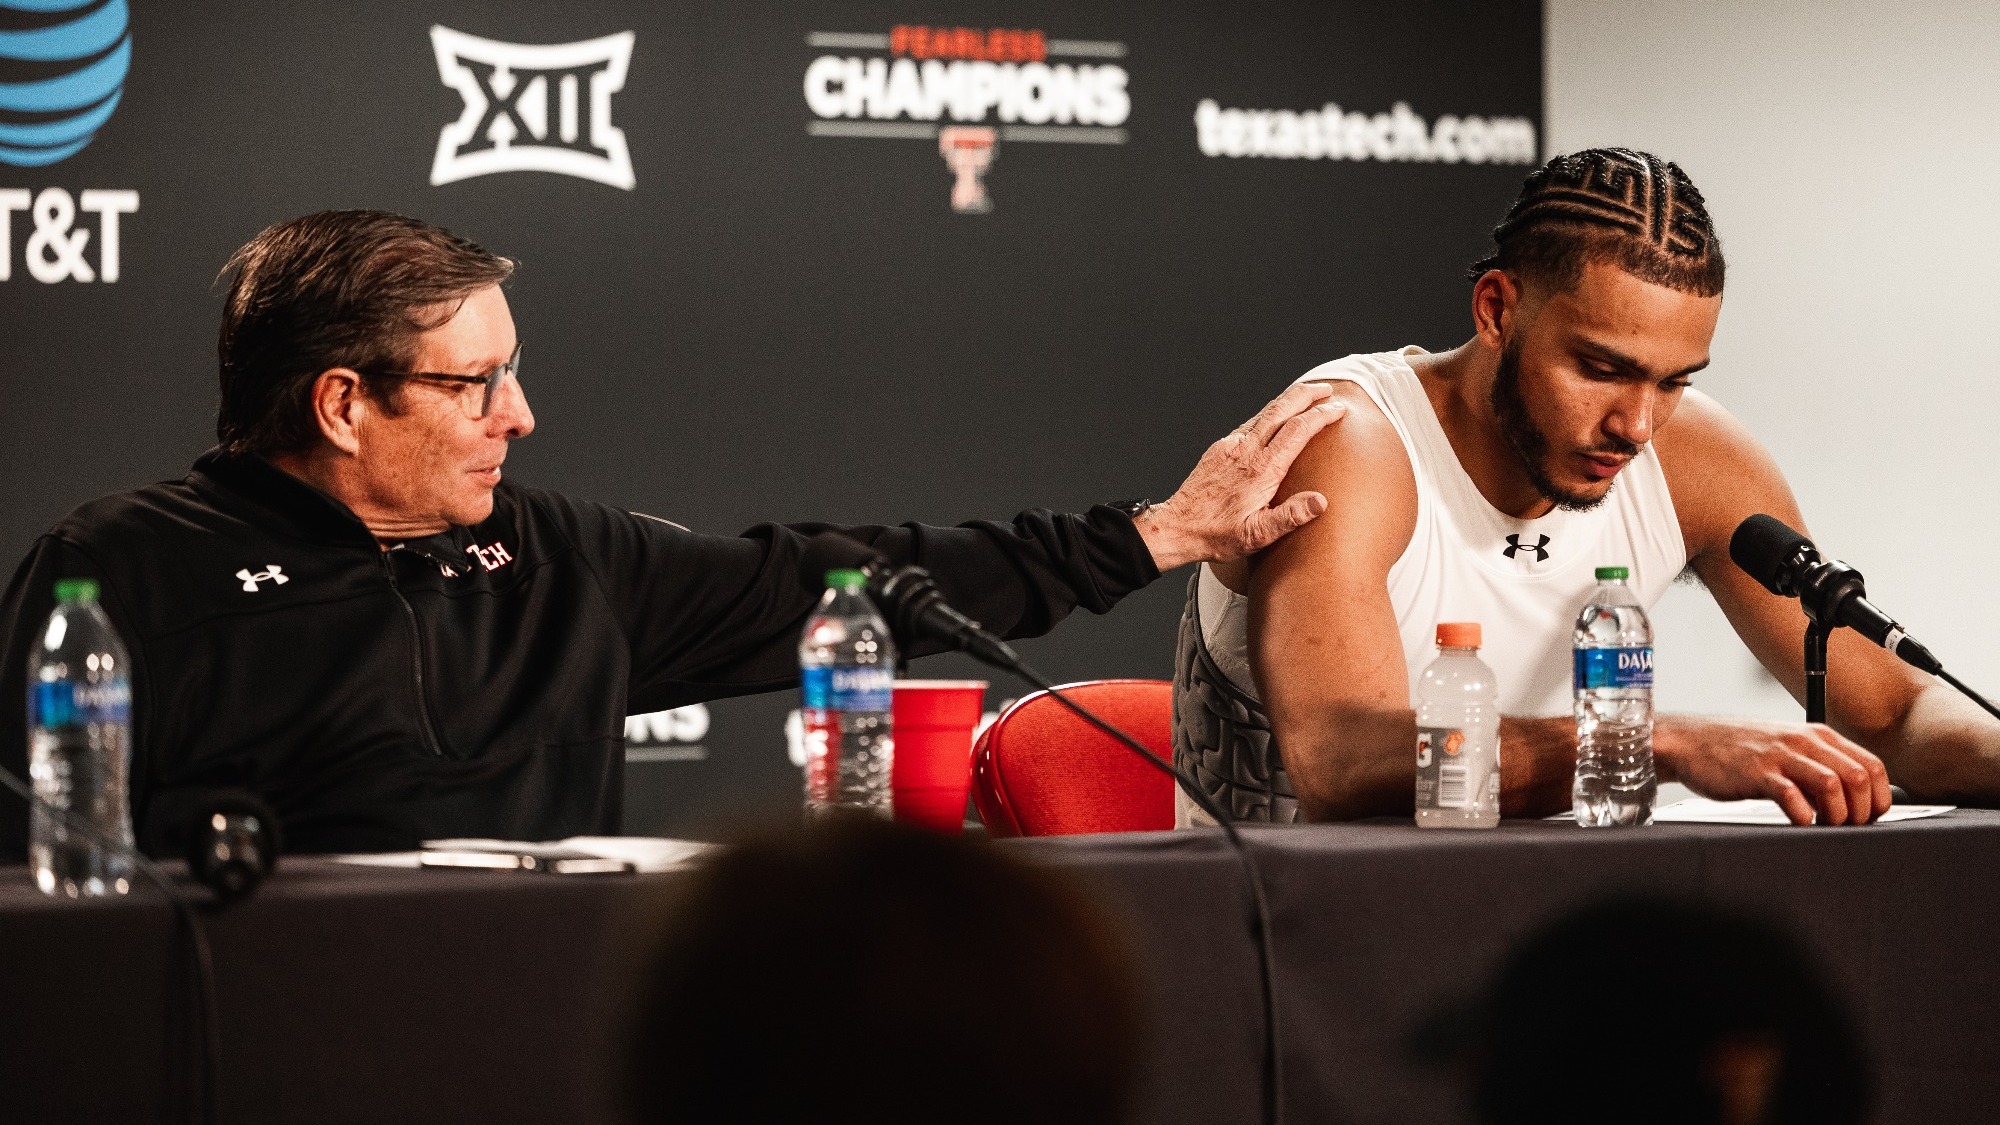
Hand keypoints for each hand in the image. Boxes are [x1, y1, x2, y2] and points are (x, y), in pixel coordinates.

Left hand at [1133, 383, 1346, 570]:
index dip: (1321, 415)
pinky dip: (1268, 414)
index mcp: (1262, 469)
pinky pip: (1249, 424)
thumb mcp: (1257, 535)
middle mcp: (1246, 451)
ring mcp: (1231, 446)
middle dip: (1307, 394)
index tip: (1339, 409)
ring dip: (1288, 401)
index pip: (1298, 430)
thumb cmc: (1216, 535)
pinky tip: (1274, 419)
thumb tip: (1320, 501)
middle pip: (1281, 409)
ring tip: (1306, 397)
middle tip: (1327, 388)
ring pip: (1264, 413)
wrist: (1176, 528)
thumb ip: (1290, 517)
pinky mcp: (1219, 448)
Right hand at [1656, 715, 1892, 824]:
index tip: (1869, 816)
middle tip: (1848, 827)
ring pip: (1833, 785)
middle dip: (1862, 810)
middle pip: (1859, 776)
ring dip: (1838, 815)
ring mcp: (1780, 756)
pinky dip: (1803, 816)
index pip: (1871, 765)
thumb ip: (1818, 766)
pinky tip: (1798, 823)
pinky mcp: (1757, 773)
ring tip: (1826, 826)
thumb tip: (1851, 800)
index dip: (1879, 797)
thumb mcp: (1786, 749)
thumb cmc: (1738, 751)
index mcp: (1817, 736)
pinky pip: (1793, 796)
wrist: (1690, 741)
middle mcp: (1804, 742)